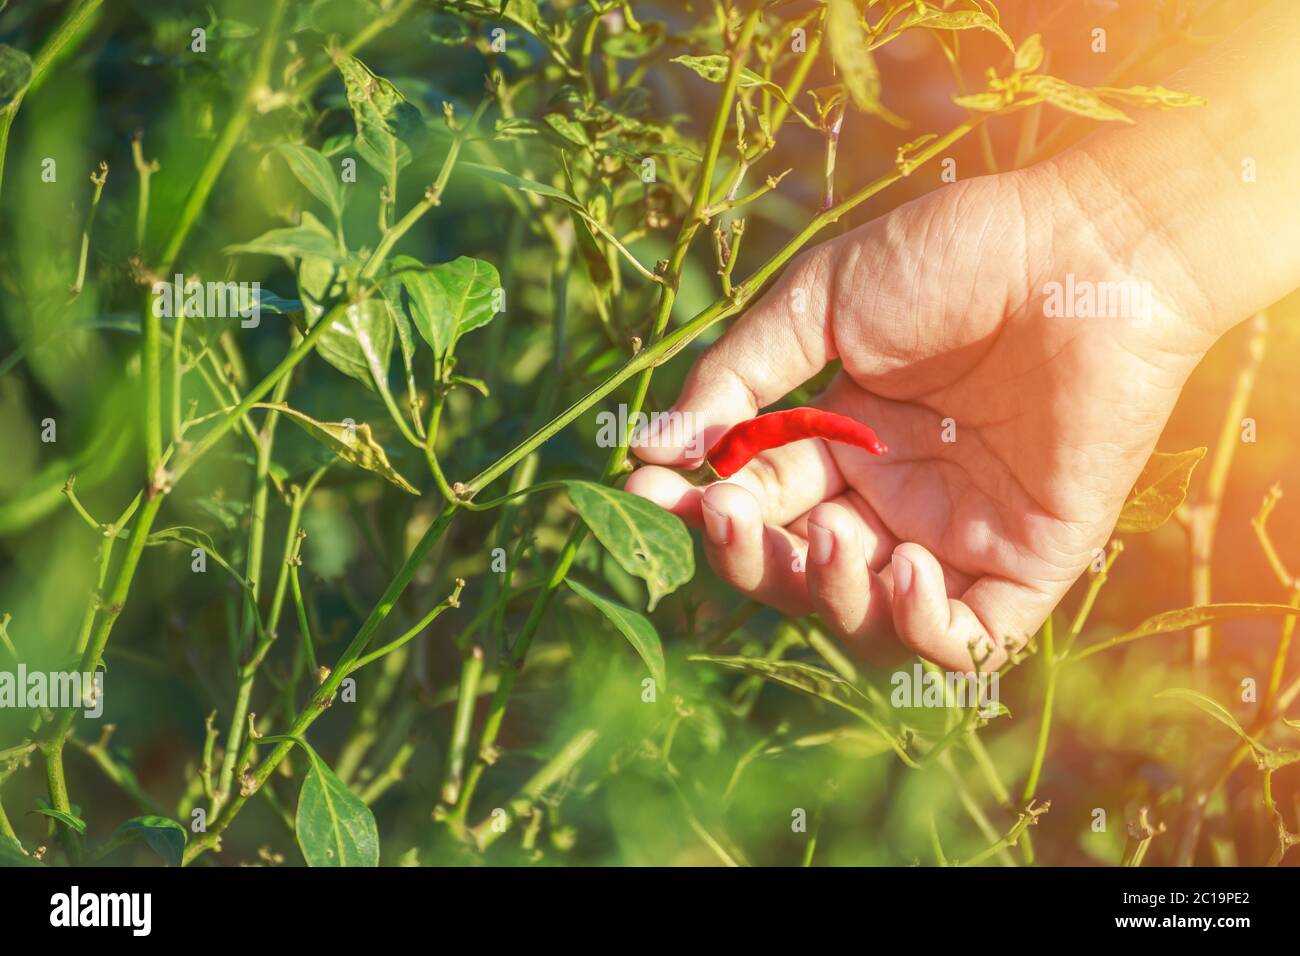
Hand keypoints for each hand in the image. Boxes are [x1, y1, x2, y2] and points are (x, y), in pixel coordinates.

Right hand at [627, 165, 1217, 670]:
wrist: (1088, 250)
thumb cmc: (955, 260)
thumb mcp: (821, 303)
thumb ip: (737, 377)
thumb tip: (649, 448)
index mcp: (842, 441)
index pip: (755, 498)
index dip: (700, 506)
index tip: (648, 493)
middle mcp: (892, 497)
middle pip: (797, 569)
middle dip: (748, 555)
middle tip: (725, 512)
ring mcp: (957, 534)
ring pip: (868, 616)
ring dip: (826, 592)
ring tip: (828, 532)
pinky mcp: (1028, 560)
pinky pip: (967, 640)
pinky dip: (919, 627)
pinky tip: (902, 563)